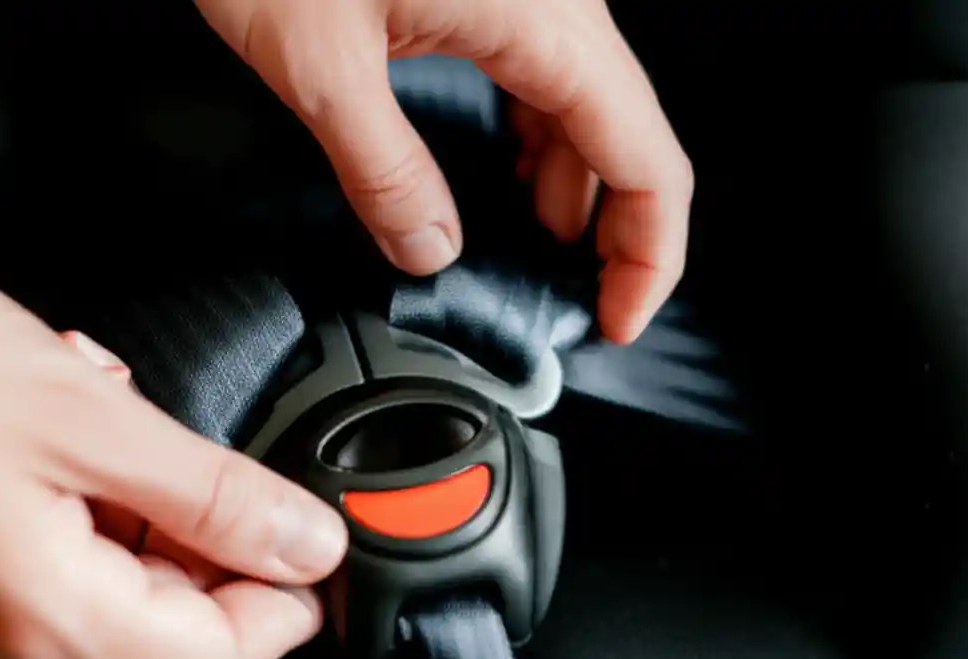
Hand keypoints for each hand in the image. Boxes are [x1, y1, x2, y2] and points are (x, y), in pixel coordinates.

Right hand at [0, 218, 347, 658]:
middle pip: (172, 616)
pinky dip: (90, 483)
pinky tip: (64, 417)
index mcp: (46, 612)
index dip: (290, 602)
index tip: (322, 543)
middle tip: (191, 439)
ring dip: (143, 489)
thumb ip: (215, 496)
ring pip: (120, 570)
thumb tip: (305, 545)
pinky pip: (63, 545)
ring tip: (103, 405)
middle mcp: (5, 633)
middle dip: (208, 523)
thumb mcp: (89, 418)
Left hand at [197, 0, 693, 343]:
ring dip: (574, 185)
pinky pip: (543, 72)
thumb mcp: (320, 64)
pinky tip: (506, 173)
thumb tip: (427, 247)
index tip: (616, 318)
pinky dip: (537, 137)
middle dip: (614, 231)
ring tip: (536, 251)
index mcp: (543, 21)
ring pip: (588, 104)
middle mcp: (557, 1)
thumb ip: (383, 171)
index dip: (648, 256)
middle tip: (574, 301)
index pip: (647, 162)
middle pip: (630, 135)